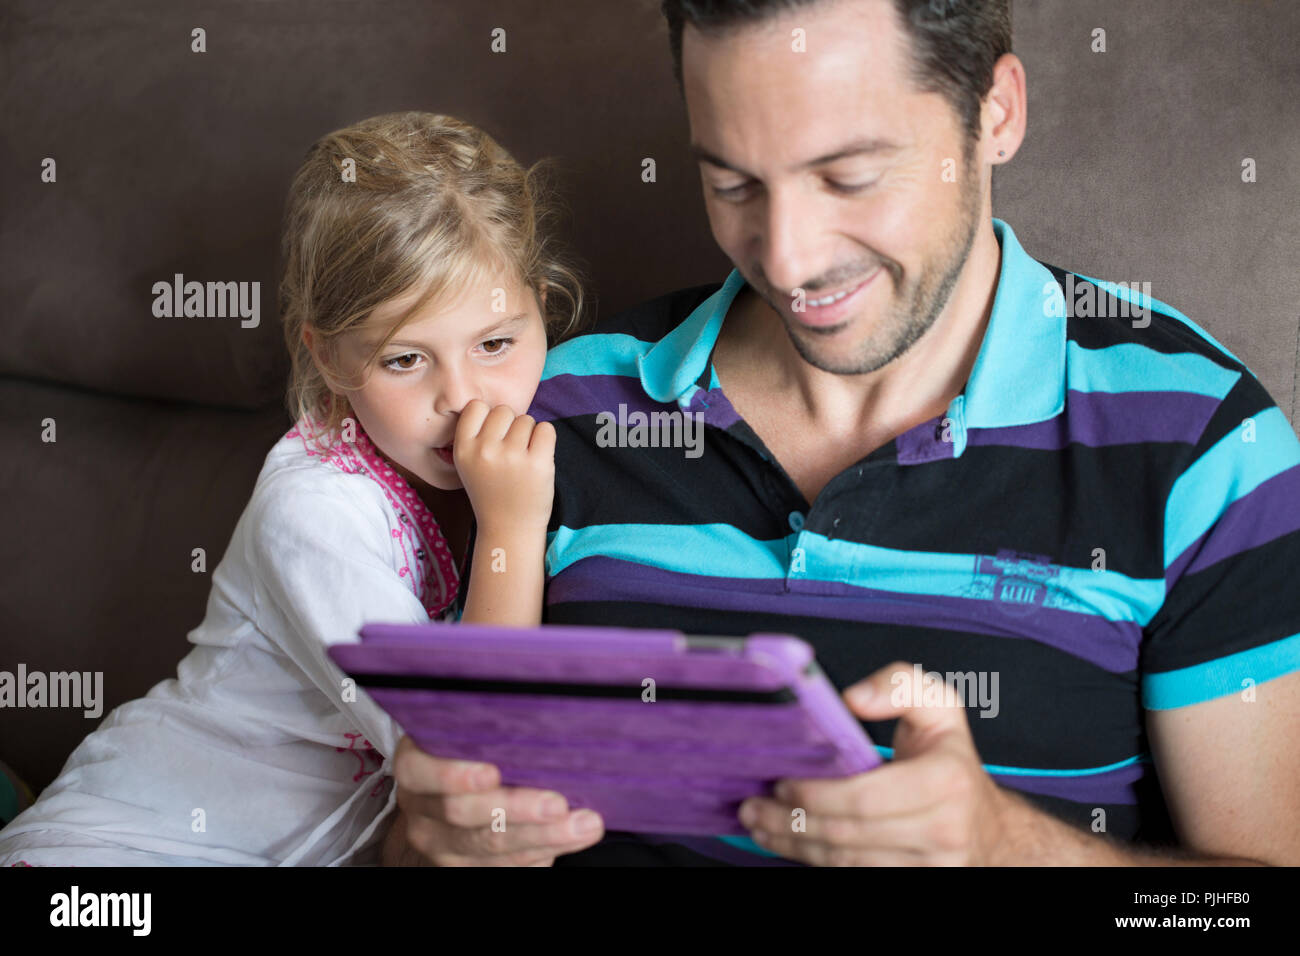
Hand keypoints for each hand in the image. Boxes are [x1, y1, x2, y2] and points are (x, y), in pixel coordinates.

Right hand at [382, 734, 604, 865]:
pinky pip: (509, 867)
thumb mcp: (460, 735)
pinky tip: (573, 837)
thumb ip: (484, 723)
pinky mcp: (469, 870)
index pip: (422, 773)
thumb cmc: (465, 755)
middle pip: (465, 817)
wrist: (441, 810)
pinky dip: (545, 852)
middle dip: (517, 810)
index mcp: (415, 771)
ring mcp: (445, 848)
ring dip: (544, 837)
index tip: (493, 772)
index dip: (454, 775)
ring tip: (584, 824)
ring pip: (492, 849)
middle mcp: (423, 814)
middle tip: (557, 803)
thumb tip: (540, 693)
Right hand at [452, 399, 554, 529]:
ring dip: (529, 435)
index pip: (476, 406)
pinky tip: (538, 459)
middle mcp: (484, 450)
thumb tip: (497, 405)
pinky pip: (546, 429)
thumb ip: (476, 435)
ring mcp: (511, 456)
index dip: (488, 418)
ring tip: (522, 460)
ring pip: (526, 420)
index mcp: (463, 449)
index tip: (493, 437)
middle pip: (504, 410)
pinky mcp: (537, 463)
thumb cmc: (491, 492)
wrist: (509, 529)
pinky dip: (546, 440)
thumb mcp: (469, 464)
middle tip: (511, 452)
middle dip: (511, 426)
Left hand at [736, 660, 1011, 865]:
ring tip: (761, 824)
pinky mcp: (918, 885)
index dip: (815, 795)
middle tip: (754, 806)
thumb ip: (899, 685)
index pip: (864, 798)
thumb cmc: (951, 763)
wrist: (990, 830)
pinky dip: (815, 862)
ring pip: (845, 863)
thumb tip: (854, 698)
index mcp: (946, 781)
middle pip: (847, 834)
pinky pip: (855, 877)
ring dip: (794, 846)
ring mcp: (933, 868)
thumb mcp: (938, 708)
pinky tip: (790, 844)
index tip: (781, 783)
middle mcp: (943, 831)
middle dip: (790, 821)